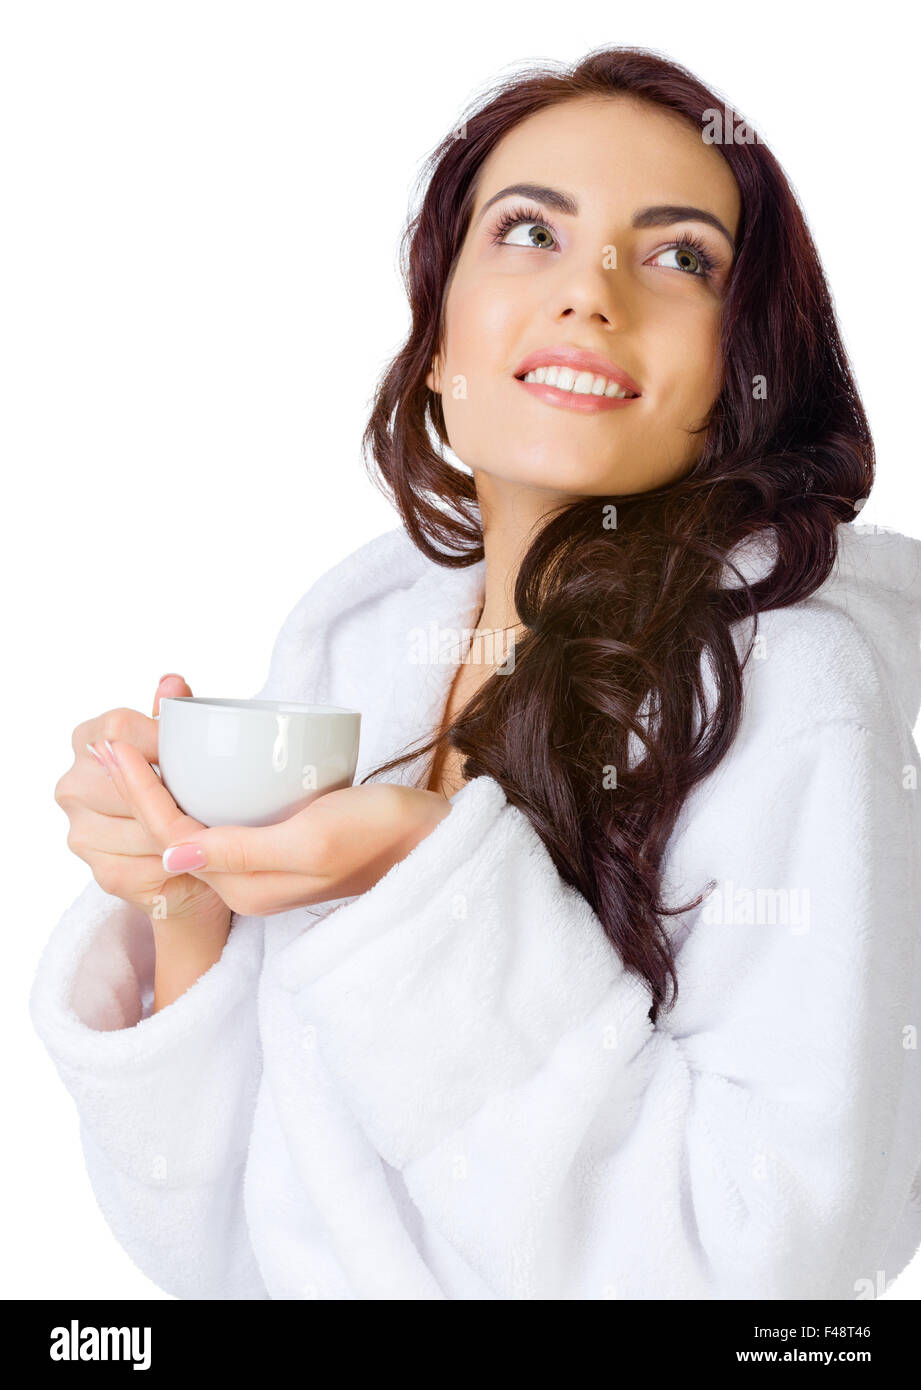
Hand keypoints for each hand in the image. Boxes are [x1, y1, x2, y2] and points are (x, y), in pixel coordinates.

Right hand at [54, 675, 231, 926]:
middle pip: (130, 783)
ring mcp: (82, 832)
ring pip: (145, 827)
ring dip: (183, 830)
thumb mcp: (182, 744)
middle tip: (213, 795)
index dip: (163, 741)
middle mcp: (73, 785)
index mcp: (87, 740)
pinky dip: (182, 859)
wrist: (185, 852)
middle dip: (175, 793)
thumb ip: (175, 713)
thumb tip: (173, 682)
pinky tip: (198, 853)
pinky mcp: (103, 872)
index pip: (119, 730)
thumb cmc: (183, 787)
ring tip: (213, 824)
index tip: (194, 753)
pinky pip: (152, 864)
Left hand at [99, 740, 453, 917]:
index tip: (113, 745)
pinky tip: (185, 764)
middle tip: (106, 741)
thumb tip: (170, 859)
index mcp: (247, 887)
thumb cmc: (380, 834)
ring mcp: (261, 866)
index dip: (138, 792)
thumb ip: (242, 852)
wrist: (428, 841)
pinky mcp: (278, 847)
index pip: (173, 837)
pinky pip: (219, 822)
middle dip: (137, 789)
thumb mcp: (311, 842)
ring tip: (132, 748)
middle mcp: (246, 882)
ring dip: (159, 790)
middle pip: (174, 833)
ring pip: (192, 827)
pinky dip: (194, 792)